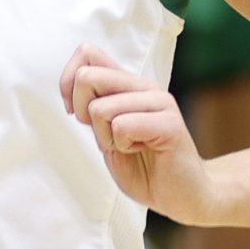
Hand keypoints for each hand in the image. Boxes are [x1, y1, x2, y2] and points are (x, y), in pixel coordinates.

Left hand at [60, 44, 217, 223]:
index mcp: (127, 84)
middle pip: (87, 76)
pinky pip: (122, 126)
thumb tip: (73, 82)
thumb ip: (94, 107)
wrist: (181, 195)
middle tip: (107, 134)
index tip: (75, 112)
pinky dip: (123, 145)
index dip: (67, 81)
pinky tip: (143, 150)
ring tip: (130, 146)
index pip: (87, 53)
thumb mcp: (106, 133)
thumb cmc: (142, 166)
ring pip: (101, 108)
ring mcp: (159, 101)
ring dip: (107, 137)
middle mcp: (143, 86)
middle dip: (84, 113)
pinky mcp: (170, 123)